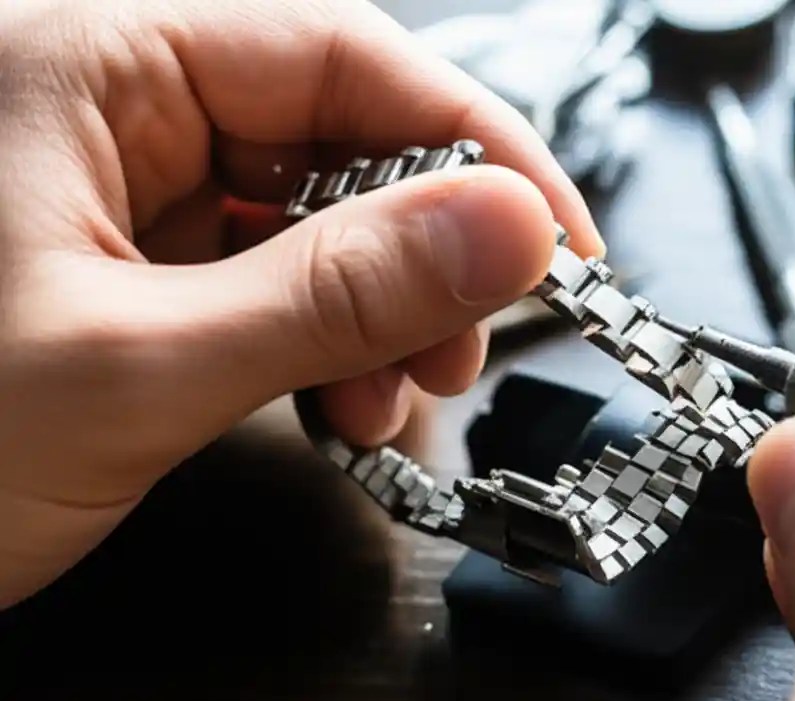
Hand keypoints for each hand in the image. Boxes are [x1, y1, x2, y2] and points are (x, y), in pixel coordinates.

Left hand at [0, 0, 603, 607]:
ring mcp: (121, 188)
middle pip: (341, 137)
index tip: (560, 238)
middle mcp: (109, 106)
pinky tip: (342, 402)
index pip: (344, 58)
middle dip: (426, 250)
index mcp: (87, 62)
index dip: (476, 146)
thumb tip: (512, 228)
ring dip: (382, 311)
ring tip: (396, 396)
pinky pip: (274, 274)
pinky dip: (328, 341)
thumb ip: (337, 292)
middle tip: (468, 344)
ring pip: (318, 216)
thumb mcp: (139, 367)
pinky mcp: (134, 264)